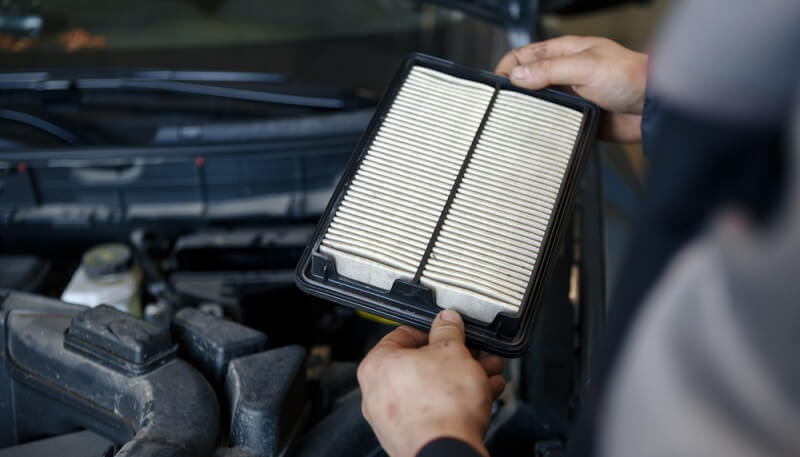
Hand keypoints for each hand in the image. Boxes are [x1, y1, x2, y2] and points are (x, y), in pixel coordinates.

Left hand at [357, 310, 505, 456]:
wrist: (447, 451)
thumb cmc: (440, 405)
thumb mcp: (452, 352)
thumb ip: (448, 332)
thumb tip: (447, 321)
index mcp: (377, 365)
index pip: (403, 335)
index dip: (433, 330)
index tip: (450, 332)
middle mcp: (378, 393)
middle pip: (421, 364)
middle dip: (455, 358)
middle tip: (474, 354)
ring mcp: (393, 419)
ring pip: (432, 388)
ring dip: (462, 378)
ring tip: (487, 373)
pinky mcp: (411, 437)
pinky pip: (435, 410)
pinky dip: (457, 401)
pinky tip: (483, 394)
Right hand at [495, 36, 647, 142]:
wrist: (654, 108)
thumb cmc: (630, 77)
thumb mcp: (586, 67)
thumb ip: (549, 70)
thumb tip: (517, 75)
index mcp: (565, 52)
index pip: (524, 56)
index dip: (506, 68)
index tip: (495, 86)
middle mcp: (564, 74)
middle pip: (527, 81)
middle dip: (511, 92)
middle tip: (500, 107)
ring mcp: (570, 96)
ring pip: (537, 104)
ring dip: (526, 111)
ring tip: (513, 121)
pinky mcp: (576, 118)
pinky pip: (551, 124)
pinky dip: (541, 128)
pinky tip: (535, 134)